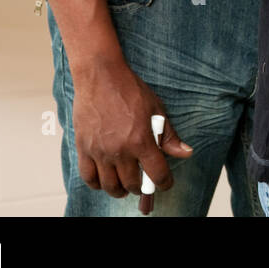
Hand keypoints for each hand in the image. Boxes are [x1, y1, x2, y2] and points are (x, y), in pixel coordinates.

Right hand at [71, 54, 191, 198]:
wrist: (101, 77)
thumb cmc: (130, 90)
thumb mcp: (157, 110)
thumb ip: (169, 136)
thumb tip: (185, 153)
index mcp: (141, 140)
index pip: (157, 174)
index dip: (164, 182)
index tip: (165, 183)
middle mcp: (120, 150)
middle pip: (132, 184)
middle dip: (142, 188)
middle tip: (144, 183)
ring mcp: (99, 151)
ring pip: (110, 185)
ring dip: (120, 190)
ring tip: (125, 187)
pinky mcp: (83, 148)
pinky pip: (88, 177)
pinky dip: (97, 184)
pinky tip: (104, 181)